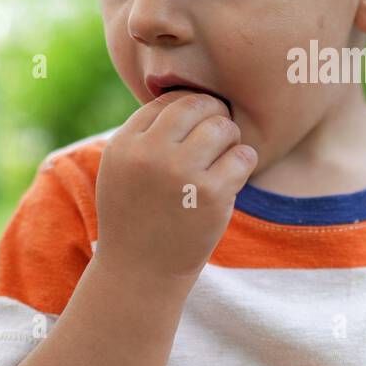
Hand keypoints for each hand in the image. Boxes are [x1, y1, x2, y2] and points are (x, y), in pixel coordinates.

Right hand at [95, 90, 257, 281]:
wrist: (140, 272)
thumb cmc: (137, 215)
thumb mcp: (122, 168)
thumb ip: (147, 132)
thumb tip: (189, 94)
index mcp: (125, 144)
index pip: (167, 101)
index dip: (188, 110)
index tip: (195, 129)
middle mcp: (150, 154)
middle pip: (198, 105)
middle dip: (214, 116)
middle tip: (217, 138)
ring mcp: (180, 174)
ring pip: (224, 127)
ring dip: (231, 140)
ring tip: (223, 158)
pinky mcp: (210, 195)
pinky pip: (243, 157)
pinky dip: (243, 163)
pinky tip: (231, 179)